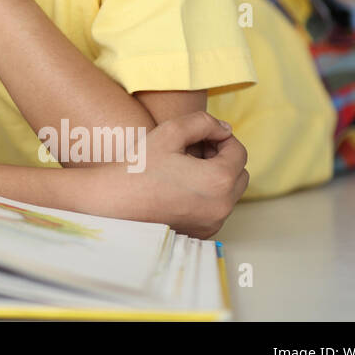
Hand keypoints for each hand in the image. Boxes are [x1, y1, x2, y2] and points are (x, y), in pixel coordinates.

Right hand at [102, 112, 249, 238]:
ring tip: (186, 168)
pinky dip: (208, 196)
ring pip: (229, 193)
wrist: (114, 201)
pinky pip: (216, 209)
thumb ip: (203, 122)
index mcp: (219, 180)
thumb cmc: (140, 167)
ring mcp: (213, 222)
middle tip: (194, 150)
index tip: (201, 136)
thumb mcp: (170, 132)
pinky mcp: (202, 233)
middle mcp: (222, 206)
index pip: (239, 152)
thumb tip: (225, 129)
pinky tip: (181, 187)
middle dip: (223, 158)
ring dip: (216, 177)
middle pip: (239, 173)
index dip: (222, 137)